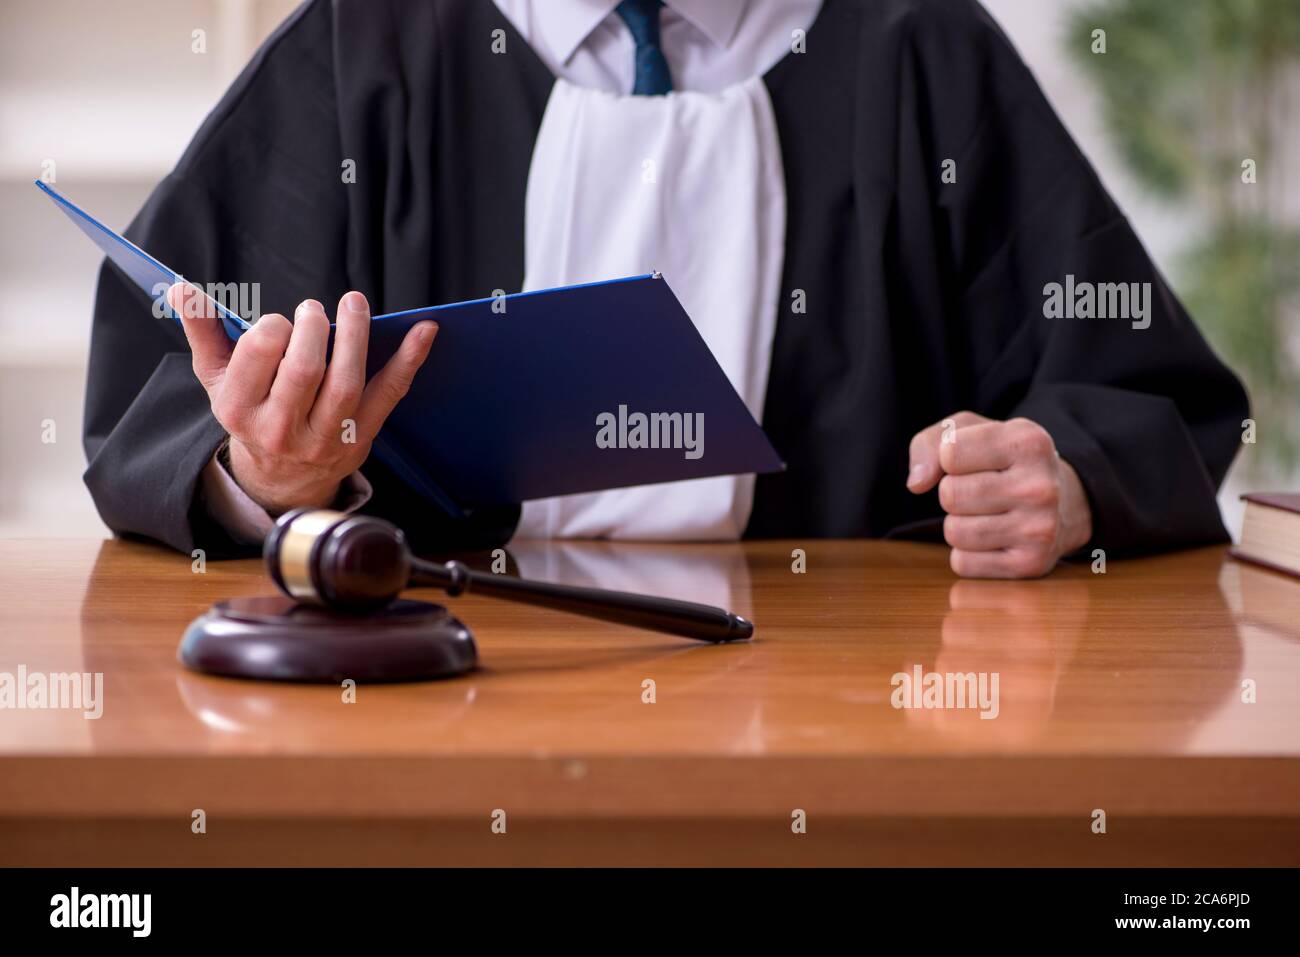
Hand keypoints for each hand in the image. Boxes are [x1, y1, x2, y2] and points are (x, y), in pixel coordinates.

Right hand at [168, 283, 435, 515]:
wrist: (282, 477)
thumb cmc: (251, 412)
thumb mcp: (218, 379)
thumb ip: (204, 332)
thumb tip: (182, 289)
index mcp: (240, 410)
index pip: (258, 363)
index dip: (273, 332)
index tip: (280, 320)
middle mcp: (283, 429)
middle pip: (305, 372)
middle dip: (313, 331)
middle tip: (315, 308)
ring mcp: (326, 436)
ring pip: (347, 383)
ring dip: (356, 337)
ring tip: (354, 303)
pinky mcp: (363, 435)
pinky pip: (390, 394)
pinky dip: (410, 360)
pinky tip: (425, 330)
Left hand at [906, 411, 1092, 577]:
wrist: (1062, 503)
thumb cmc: (1003, 462)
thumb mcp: (971, 433)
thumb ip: (930, 443)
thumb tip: (916, 484)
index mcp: (1028, 443)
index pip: (949, 453)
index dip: (949, 459)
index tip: (972, 461)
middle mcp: (1040, 486)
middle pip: (950, 495)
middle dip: (952, 493)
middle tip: (980, 491)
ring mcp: (1040, 529)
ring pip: (954, 532)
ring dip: (959, 524)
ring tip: (988, 514)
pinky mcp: (1030, 565)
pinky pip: (963, 563)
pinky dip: (967, 553)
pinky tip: (994, 538)